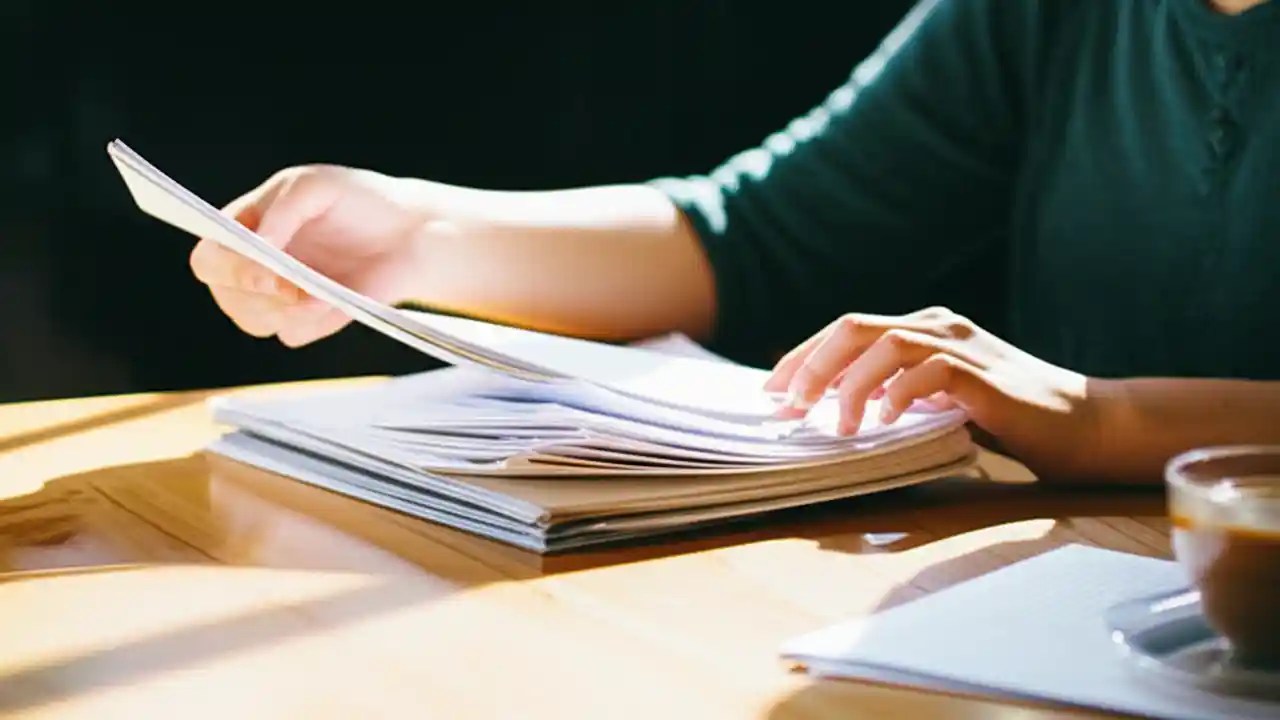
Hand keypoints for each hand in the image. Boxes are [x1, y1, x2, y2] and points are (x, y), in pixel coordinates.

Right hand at [189, 164, 432, 346]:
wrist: (409, 236)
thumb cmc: (360, 201)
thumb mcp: (319, 187)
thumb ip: (284, 210)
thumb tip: (259, 245)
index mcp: (246, 226)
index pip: (209, 256)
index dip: (229, 270)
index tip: (267, 276)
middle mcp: (252, 263)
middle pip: (224, 294)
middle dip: (257, 297)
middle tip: (296, 290)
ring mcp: (276, 296)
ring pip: (254, 321)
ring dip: (287, 312)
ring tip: (325, 294)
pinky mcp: (306, 320)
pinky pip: (293, 334)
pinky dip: (316, 322)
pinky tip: (340, 301)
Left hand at [764, 307, 1098, 475]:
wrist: (1082, 425)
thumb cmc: (1006, 419)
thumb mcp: (936, 401)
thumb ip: (894, 394)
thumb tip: (832, 408)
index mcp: (923, 328)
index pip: (846, 329)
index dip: (802, 356)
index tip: (770, 389)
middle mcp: (938, 326)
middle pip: (853, 327)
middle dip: (810, 365)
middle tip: (785, 406)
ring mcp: (962, 345)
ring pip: (885, 345)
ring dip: (849, 385)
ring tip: (836, 427)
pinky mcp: (982, 373)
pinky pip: (927, 372)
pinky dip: (897, 395)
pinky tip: (884, 423)